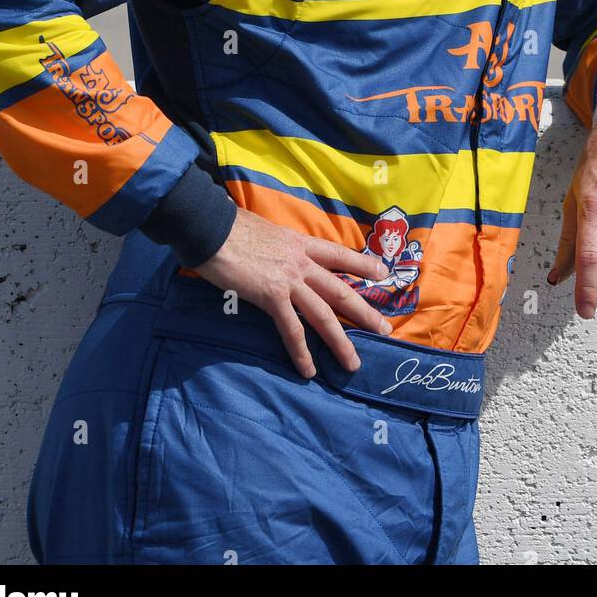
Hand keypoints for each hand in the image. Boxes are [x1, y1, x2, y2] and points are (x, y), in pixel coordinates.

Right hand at [192, 206, 393, 378]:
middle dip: (365, 312)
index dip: (362, 264)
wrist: (211, 228)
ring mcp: (289, 279)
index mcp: (299, 243)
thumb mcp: (265, 230)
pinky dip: (301, 352)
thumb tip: (273, 250)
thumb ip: (277, 244)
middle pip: (340, 290)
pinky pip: (291, 329)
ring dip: (340, 342)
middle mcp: (301, 262)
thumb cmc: (230, 226)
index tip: (383, 273)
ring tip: (353, 363)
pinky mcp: (272, 296)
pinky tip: (308, 370)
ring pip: (323, 315)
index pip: (338, 254)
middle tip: (385, 329)